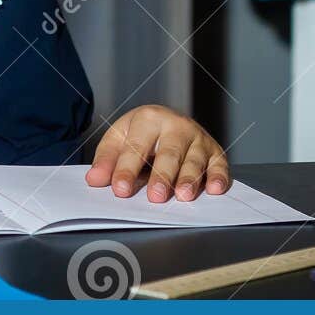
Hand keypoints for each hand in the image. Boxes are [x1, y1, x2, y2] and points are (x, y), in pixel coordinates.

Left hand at [85, 104, 230, 202]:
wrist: (166, 120)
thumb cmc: (141, 134)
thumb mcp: (119, 139)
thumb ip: (107, 159)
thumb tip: (94, 179)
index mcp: (149, 118)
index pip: (136, 146)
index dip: (127, 169)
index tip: (120, 189)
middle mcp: (176, 125)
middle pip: (169, 153)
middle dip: (162, 176)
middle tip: (156, 196)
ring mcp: (198, 138)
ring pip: (194, 160)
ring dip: (190, 178)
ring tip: (183, 195)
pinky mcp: (215, 151)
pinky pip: (219, 164)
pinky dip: (218, 177)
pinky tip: (214, 189)